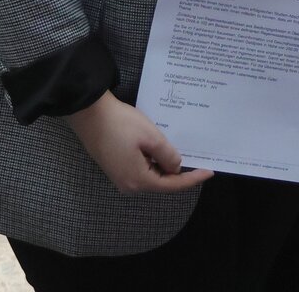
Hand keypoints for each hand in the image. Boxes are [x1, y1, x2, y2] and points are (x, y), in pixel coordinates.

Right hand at [66, 92, 212, 193]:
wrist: (88, 113)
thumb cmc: (120, 124)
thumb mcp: (151, 137)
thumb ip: (168, 155)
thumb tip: (176, 167)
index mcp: (138, 180)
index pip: (171, 185)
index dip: (192, 179)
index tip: (209, 172)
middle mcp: (128, 184)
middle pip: (160, 182)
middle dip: (178, 171)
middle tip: (197, 158)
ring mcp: (119, 176)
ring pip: (150, 174)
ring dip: (164, 163)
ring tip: (179, 150)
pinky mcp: (114, 166)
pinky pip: (140, 167)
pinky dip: (152, 160)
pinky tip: (159, 147)